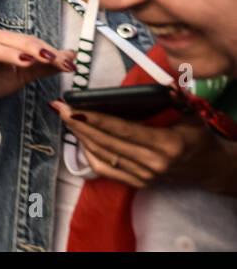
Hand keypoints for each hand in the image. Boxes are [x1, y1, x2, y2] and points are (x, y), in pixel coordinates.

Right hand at [0, 28, 73, 112]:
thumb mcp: (23, 74)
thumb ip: (45, 65)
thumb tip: (71, 56)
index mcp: (3, 40)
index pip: (28, 41)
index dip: (48, 50)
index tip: (67, 63)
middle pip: (10, 39)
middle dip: (32, 47)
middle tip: (50, 57)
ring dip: (9, 55)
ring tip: (26, 62)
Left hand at [52, 101, 236, 191]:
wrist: (208, 168)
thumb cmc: (197, 137)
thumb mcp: (192, 115)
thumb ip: (177, 99)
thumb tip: (166, 84)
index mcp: (166, 144)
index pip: (123, 130)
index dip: (96, 120)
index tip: (73, 108)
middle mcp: (153, 163)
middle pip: (106, 142)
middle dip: (79, 124)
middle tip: (59, 107)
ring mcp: (144, 176)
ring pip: (102, 155)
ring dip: (80, 136)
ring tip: (65, 117)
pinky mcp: (137, 183)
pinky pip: (105, 169)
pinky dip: (89, 153)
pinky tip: (80, 137)